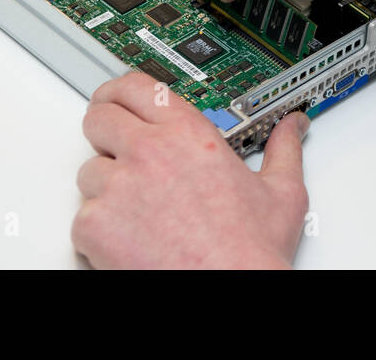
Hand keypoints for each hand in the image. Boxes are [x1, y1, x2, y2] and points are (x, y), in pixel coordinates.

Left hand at [72, 71, 309, 268]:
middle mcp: (149, 152)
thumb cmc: (249, 252)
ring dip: (107, 186)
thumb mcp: (281, 192)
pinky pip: (82, 217)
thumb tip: (292, 129)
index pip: (136, 86)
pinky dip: (99, 230)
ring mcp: (117, 188)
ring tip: (139, 209)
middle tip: (119, 147)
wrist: (229, 290)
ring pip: (89, 171)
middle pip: (100, 118)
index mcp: (189, 134)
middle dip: (106, 131)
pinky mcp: (95, 226)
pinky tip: (131, 239)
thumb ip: (283, 148)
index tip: (119, 98)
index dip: (121, 90)